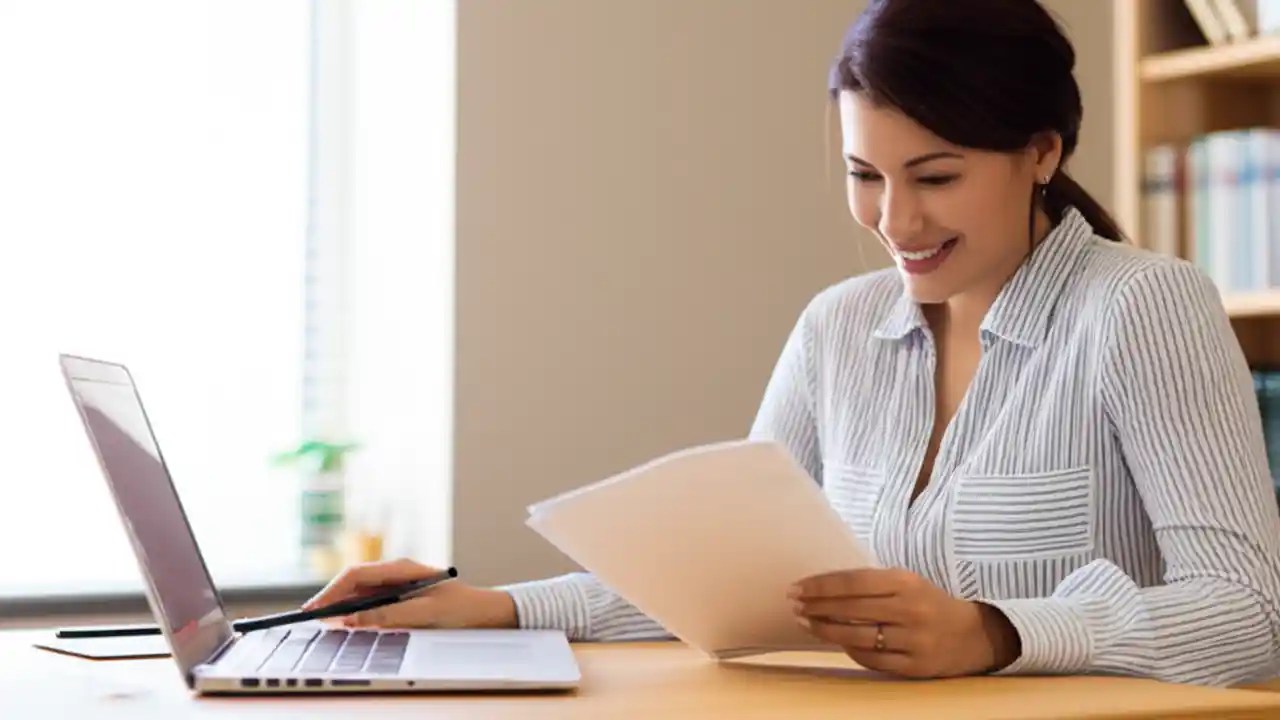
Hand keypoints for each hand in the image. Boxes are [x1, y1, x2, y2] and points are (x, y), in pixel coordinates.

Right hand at [303, 558, 517, 629]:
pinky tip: (346, 624)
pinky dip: (355, 612)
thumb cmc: (462, 608)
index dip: (332, 592)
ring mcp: (397, 584)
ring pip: (360, 592)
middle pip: (353, 582)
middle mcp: (397, 572)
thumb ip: (389, 616)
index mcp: (402, 568)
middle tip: (311, 618)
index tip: (315, 609)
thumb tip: (353, 620)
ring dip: (341, 606)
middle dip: (331, 599)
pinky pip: (371, 602)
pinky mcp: (400, 597)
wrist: (487, 611)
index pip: (356, 575)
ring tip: (322, 622)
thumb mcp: (425, 613)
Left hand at [789, 568, 1020, 677]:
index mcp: (906, 582)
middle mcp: (910, 609)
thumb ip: (871, 585)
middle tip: (794, 605)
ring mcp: (913, 640)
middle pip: (852, 609)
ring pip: (858, 637)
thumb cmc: (927, 603)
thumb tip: (822, 588)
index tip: (797, 588)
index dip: (821, 586)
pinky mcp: (914, 666)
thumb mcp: (906, 583)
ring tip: (806, 623)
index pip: (853, 581)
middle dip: (817, 607)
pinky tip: (835, 641)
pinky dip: (849, 650)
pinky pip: (871, 660)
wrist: (972, 635)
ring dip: (826, 630)